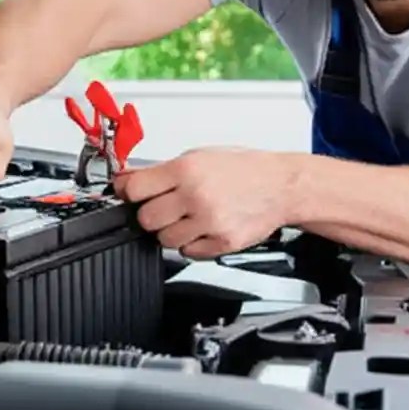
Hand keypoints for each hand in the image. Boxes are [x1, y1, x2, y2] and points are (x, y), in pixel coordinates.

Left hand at [113, 147, 294, 259]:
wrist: (281, 186)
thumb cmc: (243, 169)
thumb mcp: (199, 156)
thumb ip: (162, 170)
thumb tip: (127, 179)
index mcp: (186, 170)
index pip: (135, 189)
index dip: (130, 192)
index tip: (132, 193)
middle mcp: (196, 196)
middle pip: (146, 219)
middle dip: (151, 214)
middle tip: (165, 206)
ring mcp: (209, 222)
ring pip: (165, 240)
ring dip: (172, 231)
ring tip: (189, 216)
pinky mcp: (222, 243)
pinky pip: (188, 253)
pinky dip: (192, 244)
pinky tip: (205, 227)